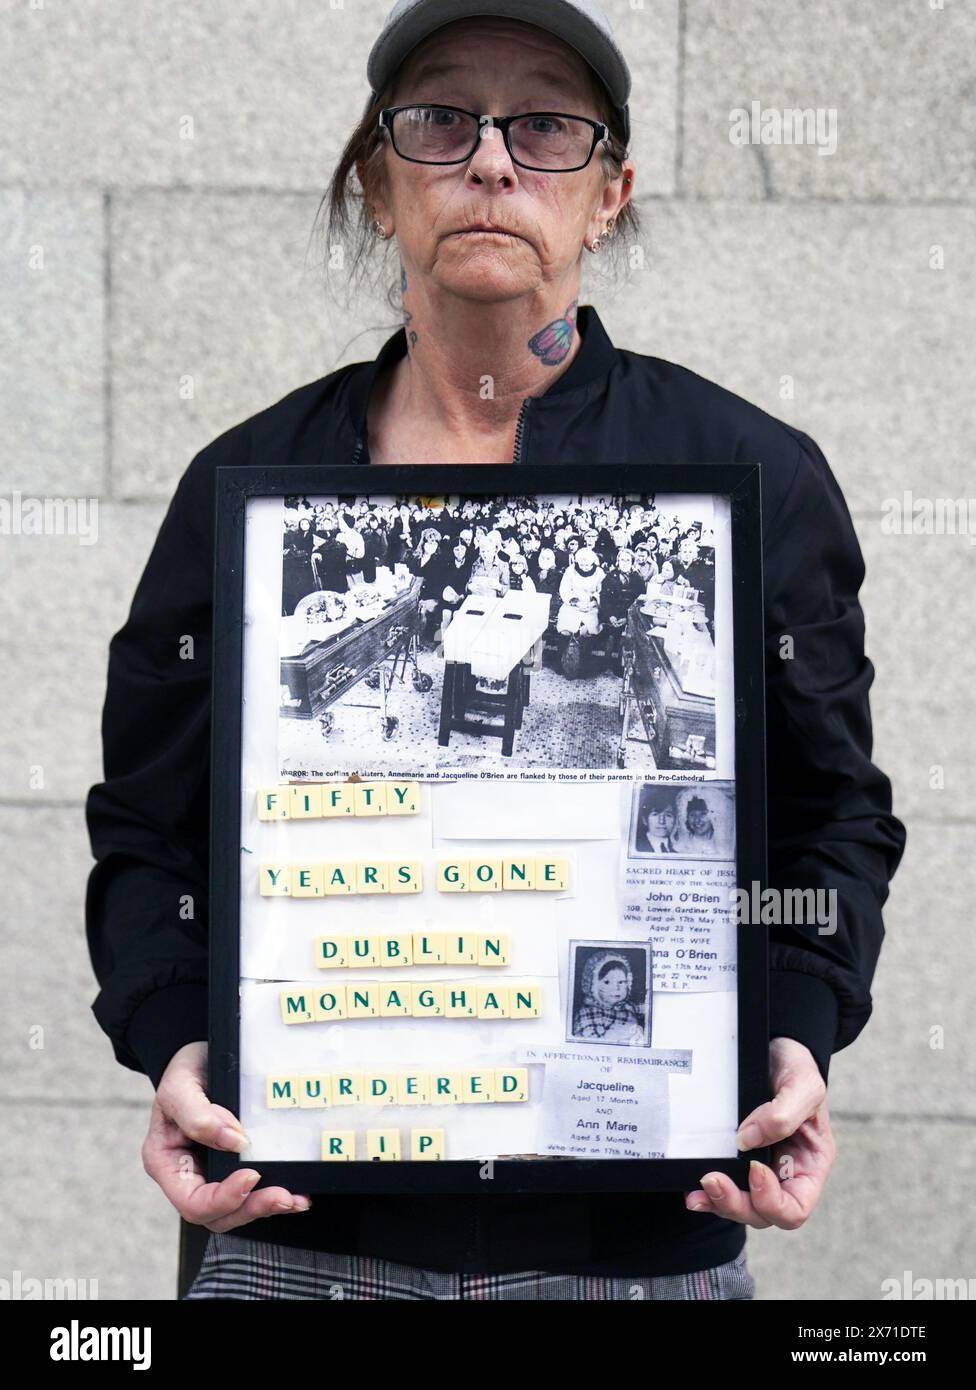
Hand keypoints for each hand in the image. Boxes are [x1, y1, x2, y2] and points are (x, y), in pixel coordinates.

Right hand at [142, 1042, 310, 1231]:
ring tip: (295, 1199)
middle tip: (283, 1196)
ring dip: (266, 1207)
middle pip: (216, 1214)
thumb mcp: (179, 1085)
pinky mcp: (235, 1167)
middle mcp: (188, 1176)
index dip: (222, 1198)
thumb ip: (198, 1114)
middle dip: (251, 1208)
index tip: (250, 1176)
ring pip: (237, 1209)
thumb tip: (235, 1142)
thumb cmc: (185, 1071)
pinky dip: (273, 1194)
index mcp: (166, 1163)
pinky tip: (297, 1193)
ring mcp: (212, 1174)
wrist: (202, 1057)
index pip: (191, 1201)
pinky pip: (252, 1192)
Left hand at [684, 1037, 835, 1228]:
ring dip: (719, 1202)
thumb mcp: (804, 1085)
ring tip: (697, 1193)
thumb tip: (746, 1141)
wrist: (774, 1048)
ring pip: (741, 1206)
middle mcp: (785, 1173)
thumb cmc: (797, 1068)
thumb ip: (783, 1114)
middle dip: (737, 1204)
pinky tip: (693, 1190)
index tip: (754, 1169)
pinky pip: (724, 1185)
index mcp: (810, 1165)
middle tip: (712, 1181)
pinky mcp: (735, 1158)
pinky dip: (708, 1193)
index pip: (796, 1207)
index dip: (773, 1200)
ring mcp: (759, 1168)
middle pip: (763, 1213)